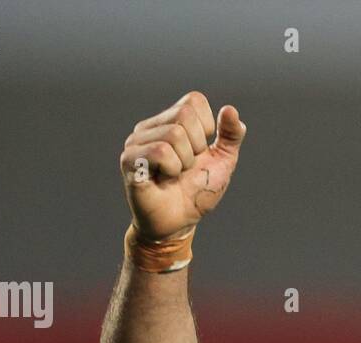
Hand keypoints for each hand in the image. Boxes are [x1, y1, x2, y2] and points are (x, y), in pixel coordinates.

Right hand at [118, 91, 246, 241]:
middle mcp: (150, 127)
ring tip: (175, 175)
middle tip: (186, 168)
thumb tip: (230, 110)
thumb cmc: (198, 192)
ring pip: (173, 135)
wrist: (179, 223)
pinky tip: (164, 180)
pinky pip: (159, 151)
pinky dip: (172, 169)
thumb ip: (231, 135)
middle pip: (184, 115)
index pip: (194, 101)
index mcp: (170, 121)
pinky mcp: (129, 160)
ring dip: (184, 162)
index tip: (200, 153)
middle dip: (196, 148)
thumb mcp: (223, 162)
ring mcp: (136, 142)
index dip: (207, 129)